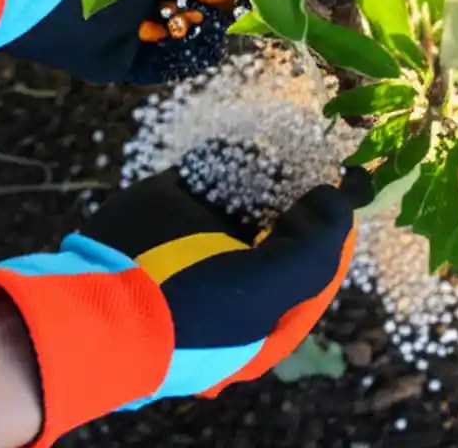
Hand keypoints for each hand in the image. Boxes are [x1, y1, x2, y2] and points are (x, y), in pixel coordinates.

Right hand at [0, 169, 370, 447]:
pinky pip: (212, 167)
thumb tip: (336, 199)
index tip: (354, 173)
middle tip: (314, 153)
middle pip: (289, 218)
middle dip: (301, 186)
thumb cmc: (197, 308)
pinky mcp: (176, 203)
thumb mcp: (273, 289)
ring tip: (276, 152)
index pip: (321, 257)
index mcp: (273, 306)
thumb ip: (318, 245)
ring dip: (267, 164)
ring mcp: (208, 235)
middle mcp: (244, 270)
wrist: (103, 301)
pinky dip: (226, 153)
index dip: (339, 216)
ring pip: (253, 186)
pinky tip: (235, 148)